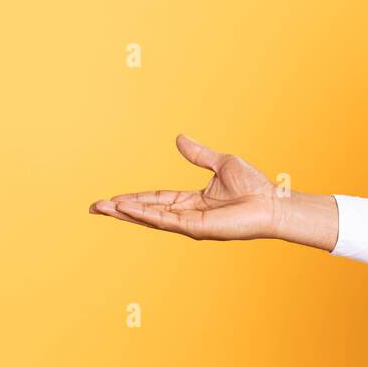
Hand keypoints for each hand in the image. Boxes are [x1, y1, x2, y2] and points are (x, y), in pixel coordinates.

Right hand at [89, 134, 277, 240]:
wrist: (272, 202)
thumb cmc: (254, 186)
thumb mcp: (220, 163)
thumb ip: (197, 154)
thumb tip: (178, 138)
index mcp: (192, 201)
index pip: (156, 199)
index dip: (134, 199)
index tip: (112, 199)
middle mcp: (187, 214)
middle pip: (147, 211)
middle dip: (120, 210)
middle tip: (95, 208)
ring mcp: (190, 224)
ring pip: (151, 218)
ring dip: (126, 213)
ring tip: (103, 208)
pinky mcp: (197, 228)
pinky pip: (165, 220)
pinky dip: (145, 214)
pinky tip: (127, 209)